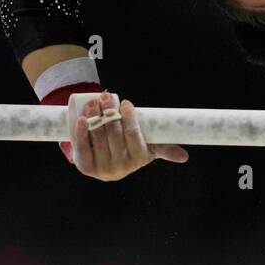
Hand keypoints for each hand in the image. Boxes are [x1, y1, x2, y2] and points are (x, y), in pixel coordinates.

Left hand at [70, 92, 188, 180]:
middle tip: (106, 96)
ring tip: (94, 101)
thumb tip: (185, 156)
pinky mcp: (86, 168)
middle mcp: (120, 168)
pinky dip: (80, 133)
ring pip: (97, 138)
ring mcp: (101, 169)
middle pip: (114, 134)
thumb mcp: (149, 148)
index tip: (126, 102)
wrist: (106, 161)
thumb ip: (165, 149)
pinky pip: (82, 148)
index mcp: (139, 159)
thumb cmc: (131, 148)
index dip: (129, 118)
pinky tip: (81, 119)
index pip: (133, 135)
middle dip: (109, 112)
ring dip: (94, 117)